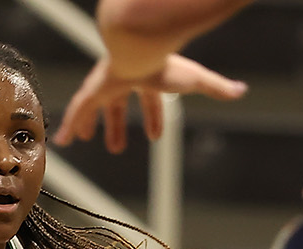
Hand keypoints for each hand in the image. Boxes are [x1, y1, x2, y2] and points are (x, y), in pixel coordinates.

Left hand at [54, 54, 246, 152]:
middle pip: (118, 106)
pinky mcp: (91, 89)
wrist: (140, 46)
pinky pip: (76, 110)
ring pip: (94, 107)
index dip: (154, 119)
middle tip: (116, 147)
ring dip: (89, 124)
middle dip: (116, 126)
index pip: (151, 101)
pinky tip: (61, 142)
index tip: (155, 136)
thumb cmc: (166, 63)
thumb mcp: (194, 80)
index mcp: (147, 77)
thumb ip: (216, 87)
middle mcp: (123, 80)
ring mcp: (104, 84)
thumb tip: (241, 91)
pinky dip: (69, 126)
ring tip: (83, 140)